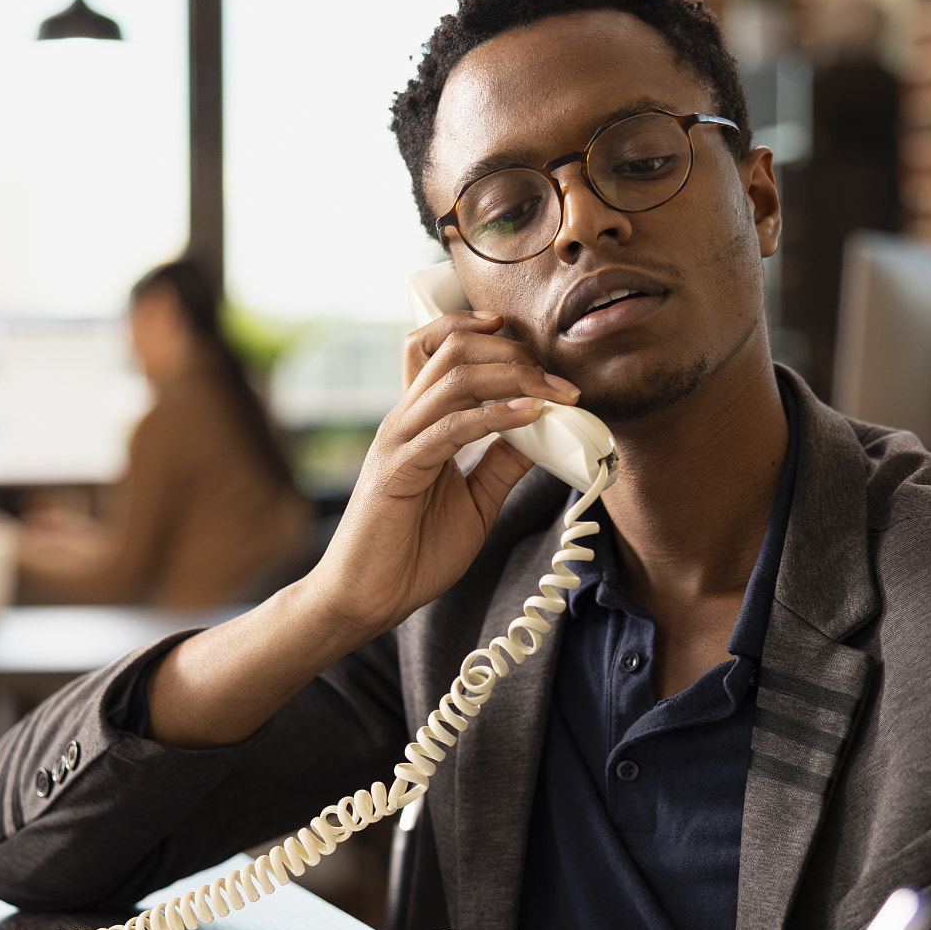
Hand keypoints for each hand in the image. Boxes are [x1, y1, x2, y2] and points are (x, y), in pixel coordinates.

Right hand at [300, 307, 578, 640]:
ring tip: (557, 395)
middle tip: (561, 382)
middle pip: (452, 349)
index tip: (532, 345)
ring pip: (455, 376)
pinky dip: (498, 416)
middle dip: (513, 352)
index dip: (479, 331)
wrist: (369, 598)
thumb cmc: (412, 553)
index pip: (435, 347)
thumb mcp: (475, 502)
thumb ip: (501, 464)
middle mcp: (405, 420)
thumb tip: (542, 433)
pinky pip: (453, 427)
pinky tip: (532, 416)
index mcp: (418, 422)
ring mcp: (399, 440)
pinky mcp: (400, 468)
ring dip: (515, 377)